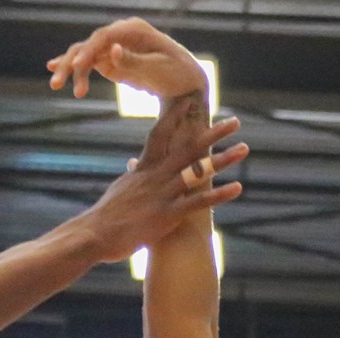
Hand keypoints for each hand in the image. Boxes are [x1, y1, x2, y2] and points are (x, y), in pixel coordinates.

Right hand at [47, 18, 207, 101]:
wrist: (186, 82)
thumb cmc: (178, 73)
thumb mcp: (159, 70)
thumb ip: (135, 61)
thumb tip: (113, 50)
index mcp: (133, 30)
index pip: (104, 37)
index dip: (88, 51)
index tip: (77, 68)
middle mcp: (120, 34)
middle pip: (89, 44)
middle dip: (72, 63)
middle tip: (58, 83)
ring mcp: (114, 47)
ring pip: (85, 54)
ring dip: (69, 69)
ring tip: (56, 86)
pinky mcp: (112, 61)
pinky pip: (89, 63)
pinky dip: (74, 69)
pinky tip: (54, 71)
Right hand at [74, 117, 248, 262]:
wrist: (95, 235)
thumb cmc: (107, 216)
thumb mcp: (121, 188)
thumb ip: (133, 175)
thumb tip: (134, 163)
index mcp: (144, 167)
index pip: (160, 134)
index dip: (175, 116)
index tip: (190, 101)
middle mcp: (156, 175)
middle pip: (188, 147)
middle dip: (212, 133)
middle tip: (234, 122)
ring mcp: (163, 193)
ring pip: (198, 170)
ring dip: (223, 159)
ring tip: (244, 148)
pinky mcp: (168, 214)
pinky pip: (199, 202)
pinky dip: (219, 195)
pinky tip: (238, 187)